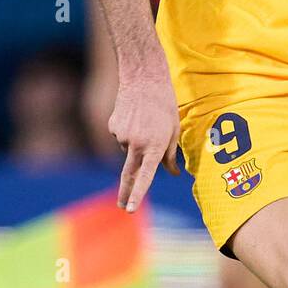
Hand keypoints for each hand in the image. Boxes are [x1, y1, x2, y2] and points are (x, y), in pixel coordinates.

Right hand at [109, 62, 181, 212]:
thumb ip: (172, 154)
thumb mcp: (175, 129)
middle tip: (124, 207)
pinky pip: (120, 137)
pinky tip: (134, 116)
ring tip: (146, 122)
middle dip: (126, 193)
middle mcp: (136, 144)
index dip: (137, 194)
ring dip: (136, 144)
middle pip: (128, 174)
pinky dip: (128, 132)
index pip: (145, 176)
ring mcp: (121, 136)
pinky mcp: (112, 127)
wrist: (143, 77)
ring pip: (129, 150)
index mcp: (154, 145)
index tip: (130, 209)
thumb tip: (174, 174)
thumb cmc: (165, 104)